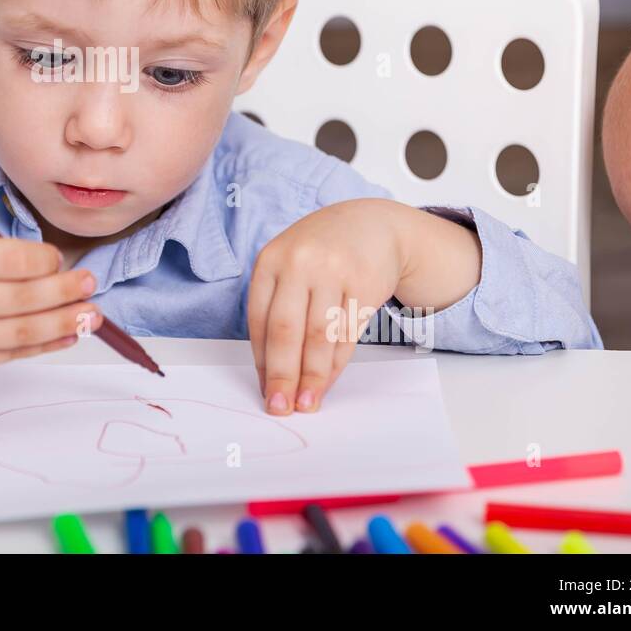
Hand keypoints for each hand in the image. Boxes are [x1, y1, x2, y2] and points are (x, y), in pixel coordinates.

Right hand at [0, 237, 101, 375]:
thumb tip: (48, 267)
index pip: (11, 262)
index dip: (45, 261)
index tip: (60, 258)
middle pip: (24, 300)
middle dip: (65, 291)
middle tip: (90, 283)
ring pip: (23, 333)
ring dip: (64, 323)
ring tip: (91, 314)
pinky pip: (11, 355)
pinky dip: (43, 346)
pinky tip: (65, 335)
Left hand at [248, 199, 404, 414]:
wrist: (371, 223)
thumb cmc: (319, 252)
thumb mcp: (288, 265)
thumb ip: (276, 306)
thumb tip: (270, 369)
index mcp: (270, 259)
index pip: (258, 319)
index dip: (261, 360)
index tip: (264, 390)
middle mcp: (300, 263)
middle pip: (286, 330)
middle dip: (282, 375)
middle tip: (280, 407)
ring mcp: (334, 272)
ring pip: (320, 337)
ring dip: (313, 376)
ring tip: (307, 403)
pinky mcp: (365, 284)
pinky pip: (348, 333)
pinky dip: (337, 363)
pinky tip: (329, 380)